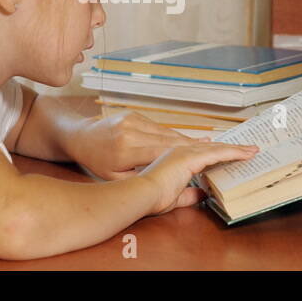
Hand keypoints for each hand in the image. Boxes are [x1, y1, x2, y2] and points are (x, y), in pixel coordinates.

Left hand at [66, 111, 217, 180]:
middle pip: (171, 140)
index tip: (211, 156)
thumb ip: (141, 180)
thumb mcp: (115, 179)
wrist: (80, 136)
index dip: (190, 154)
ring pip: (168, 132)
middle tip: (221, 148)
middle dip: (197, 146)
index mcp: (127, 149)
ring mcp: (134, 119)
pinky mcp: (135, 114)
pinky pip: (160, 127)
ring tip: (210, 146)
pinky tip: (188, 141)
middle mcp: (132, 130)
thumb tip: (165, 186)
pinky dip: (173, 135)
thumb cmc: (96, 162)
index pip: (165, 152)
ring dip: (188, 141)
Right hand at [138, 142, 258, 215]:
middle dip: (231, 148)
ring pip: (218, 148)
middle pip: (213, 148)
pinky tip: (246, 153)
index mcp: (176, 158)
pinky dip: (233, 153)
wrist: (144, 193)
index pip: (202, 153)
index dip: (217, 152)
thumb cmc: (153, 197)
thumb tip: (202, 195)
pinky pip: (218, 153)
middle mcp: (181, 151)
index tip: (228, 152)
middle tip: (247, 148)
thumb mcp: (177, 197)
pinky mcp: (192, 157)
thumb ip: (190, 195)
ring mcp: (186, 152)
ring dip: (236, 149)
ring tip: (252, 150)